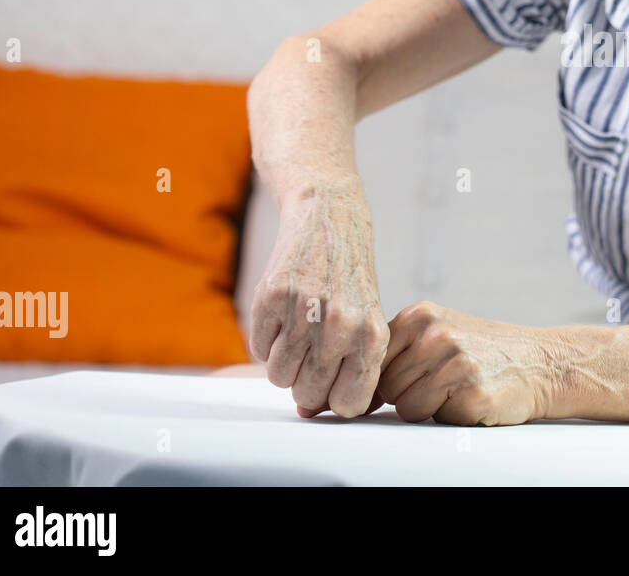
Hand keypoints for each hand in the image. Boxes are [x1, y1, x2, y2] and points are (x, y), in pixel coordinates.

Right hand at [249, 173, 389, 418]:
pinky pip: (257, 349)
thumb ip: (348, 367)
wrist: (329, 218)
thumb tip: (310, 411)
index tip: (333, 384)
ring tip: (298, 333)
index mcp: (371, 336)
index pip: (348, 404)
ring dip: (283, 362)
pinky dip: (266, 340)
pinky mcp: (271, 297)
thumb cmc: (350, 276)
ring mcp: (304, 312)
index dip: (336, 399)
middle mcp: (340, 327)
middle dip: (307, 382)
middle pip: (308, 394)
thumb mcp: (367, 319)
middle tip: (312, 352)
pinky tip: (284, 314)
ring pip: (279, 377)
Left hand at [377, 301, 560, 425]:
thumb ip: (399, 347)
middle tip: (442, 383)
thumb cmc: (485, 351)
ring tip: (457, 389)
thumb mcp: (440, 330)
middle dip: (408, 393)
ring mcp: (453, 363)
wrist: (540, 362)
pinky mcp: (470, 393)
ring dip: (429, 408)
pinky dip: (452, 417)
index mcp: (420, 316)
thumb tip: (347, 383)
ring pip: (406, 408)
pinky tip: (473, 398)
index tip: (400, 383)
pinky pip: (436, 421)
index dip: (382, 379)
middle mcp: (434, 335)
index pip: (371, 360)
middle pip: (386, 387)